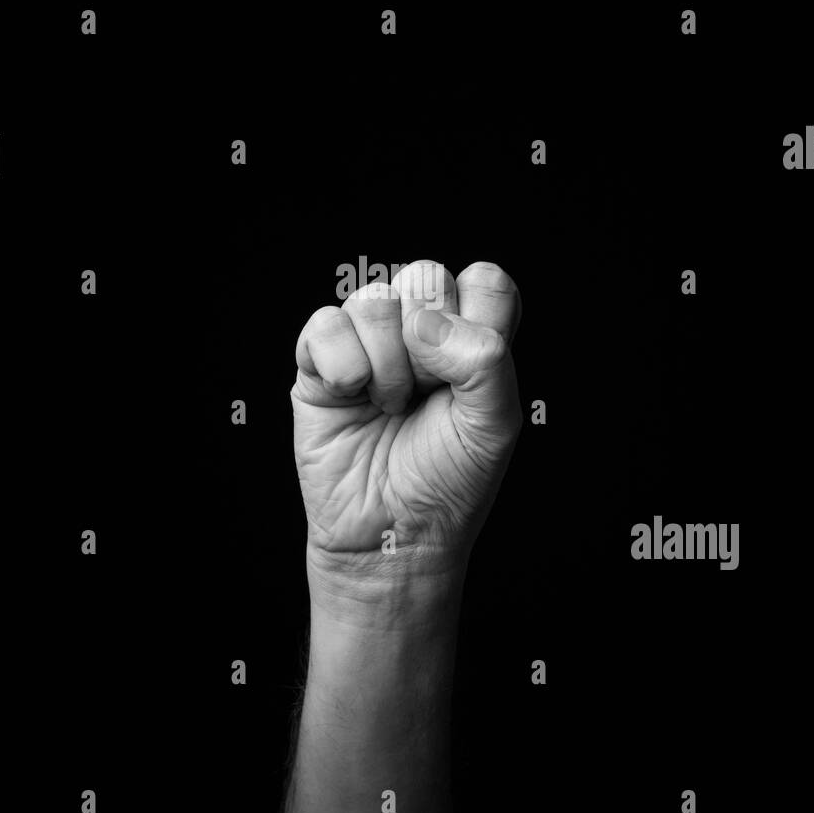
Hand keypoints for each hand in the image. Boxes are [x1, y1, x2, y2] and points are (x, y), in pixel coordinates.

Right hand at [291, 259, 522, 612]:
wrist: (391, 537)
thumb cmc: (448, 483)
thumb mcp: (495, 424)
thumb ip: (484, 359)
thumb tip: (422, 322)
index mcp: (470, 338)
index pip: (483, 280)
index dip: (478, 316)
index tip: (471, 371)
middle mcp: (418, 331)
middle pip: (425, 275)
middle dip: (429, 342)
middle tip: (425, 394)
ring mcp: (367, 343)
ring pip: (373, 298)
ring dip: (387, 363)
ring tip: (390, 405)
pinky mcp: (318, 363)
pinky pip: (324, 323)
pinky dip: (343, 364)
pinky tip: (353, 397)